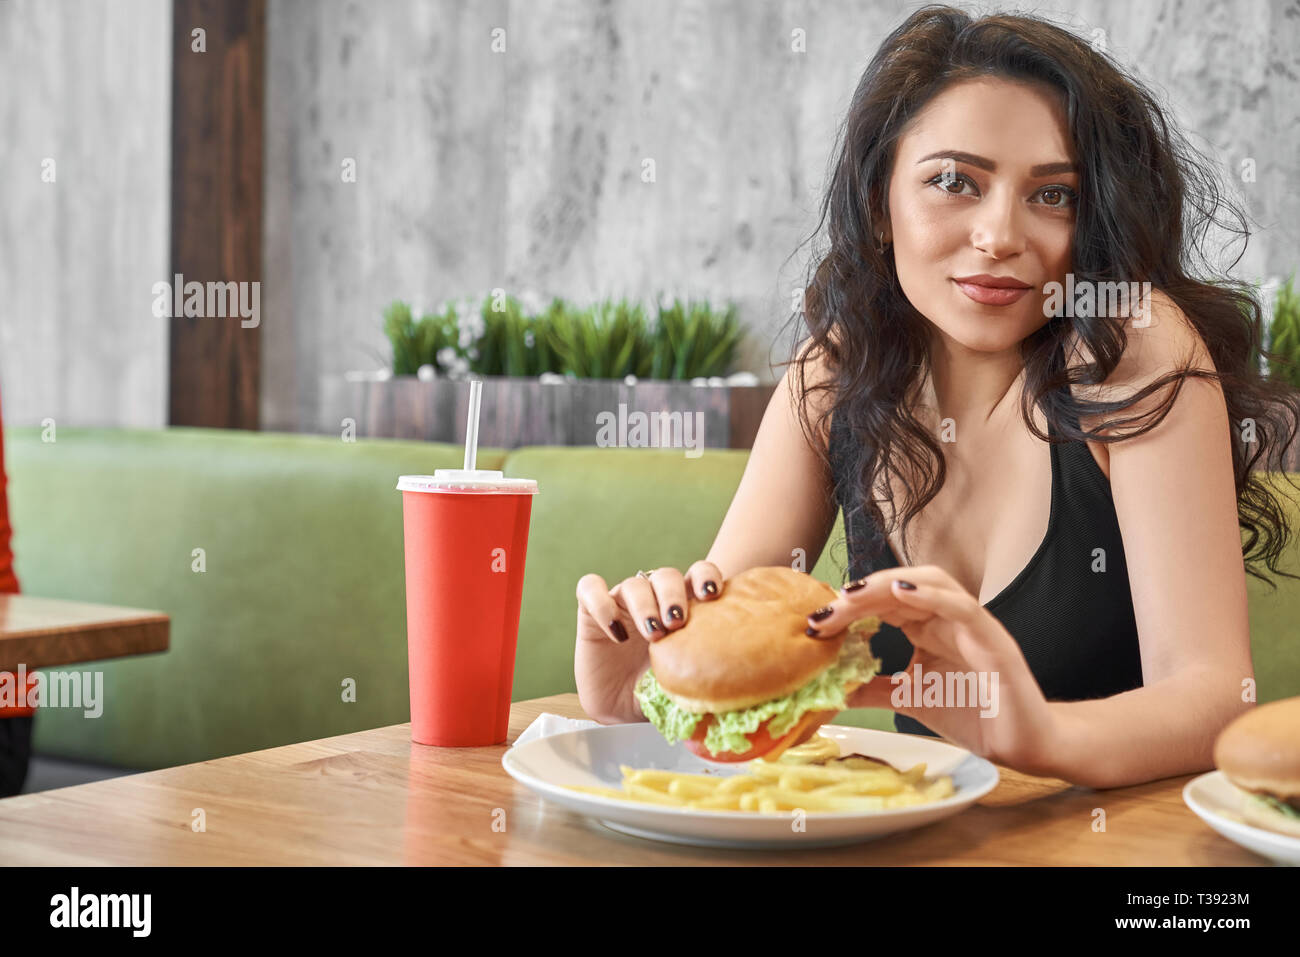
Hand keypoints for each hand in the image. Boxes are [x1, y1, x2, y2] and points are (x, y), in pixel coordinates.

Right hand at [573, 562, 724, 724]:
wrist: (620, 711)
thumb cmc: (657, 691)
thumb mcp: (685, 682)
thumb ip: (703, 671)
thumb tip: (730, 682)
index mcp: (683, 607)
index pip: (697, 573)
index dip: (705, 576)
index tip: (711, 596)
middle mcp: (652, 598)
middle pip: (665, 575)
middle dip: (672, 595)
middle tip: (676, 623)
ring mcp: (621, 603)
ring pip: (633, 584)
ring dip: (644, 605)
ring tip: (652, 634)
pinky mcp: (590, 612)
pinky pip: (590, 590)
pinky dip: (602, 605)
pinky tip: (616, 633)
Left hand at [806, 566, 1058, 774]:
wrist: (1020, 745)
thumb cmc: (972, 714)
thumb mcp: (908, 700)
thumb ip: (872, 689)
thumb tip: (830, 688)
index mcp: (926, 627)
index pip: (883, 601)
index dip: (849, 605)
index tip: (816, 622)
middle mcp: (947, 617)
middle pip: (901, 585)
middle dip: (860, 593)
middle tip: (825, 610)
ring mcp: (971, 624)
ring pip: (932, 583)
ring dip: (889, 584)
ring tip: (853, 594)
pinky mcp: (993, 640)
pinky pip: (963, 607)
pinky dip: (932, 596)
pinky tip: (902, 591)